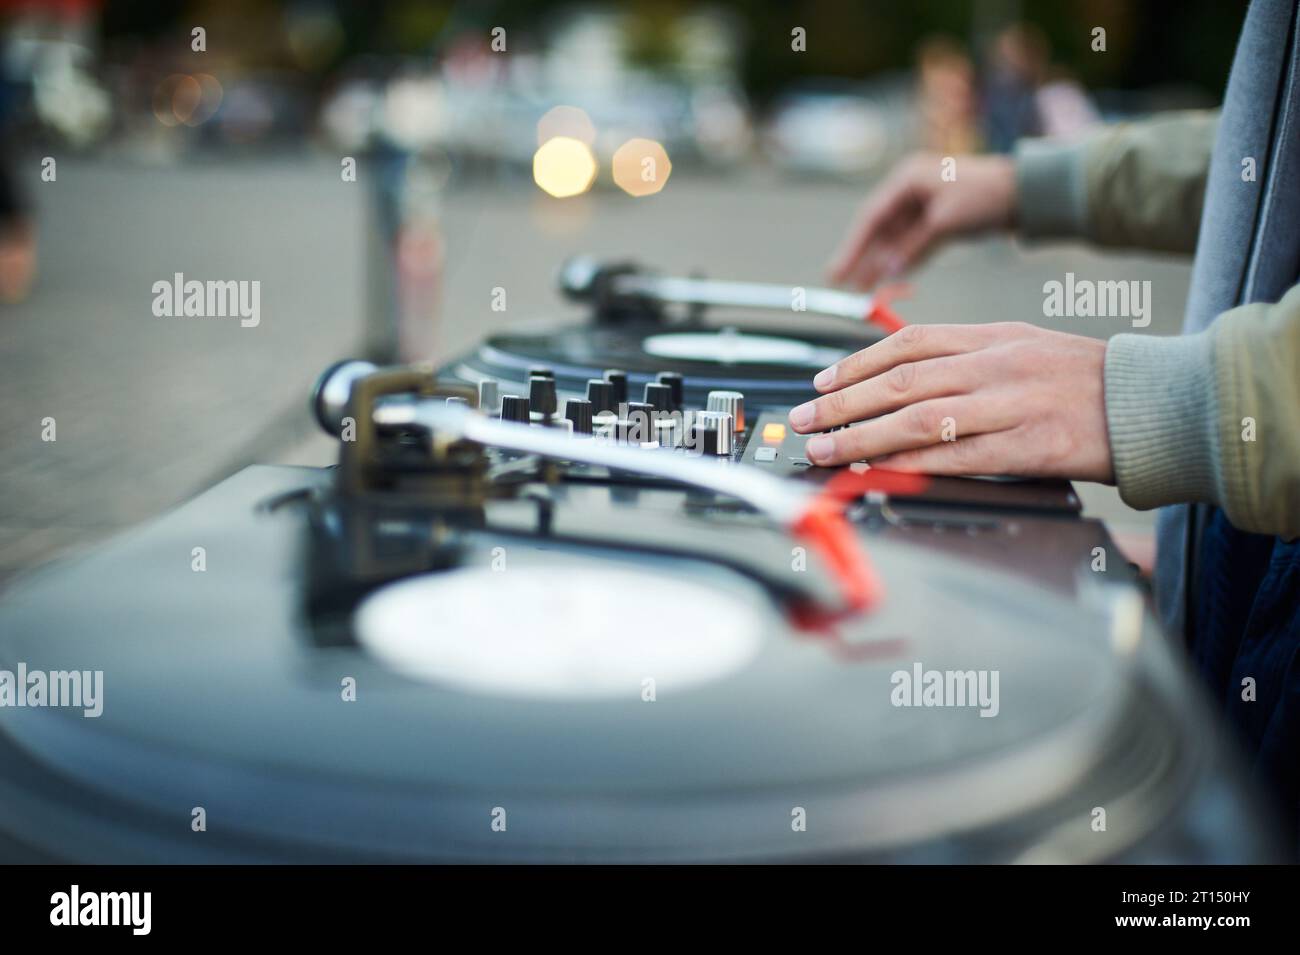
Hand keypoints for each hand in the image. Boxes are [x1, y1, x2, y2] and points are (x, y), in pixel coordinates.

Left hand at [786, 322, 1113, 481]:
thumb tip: (903, 376)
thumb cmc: (1084, 380)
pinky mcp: (1025, 447)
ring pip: (917, 418)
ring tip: (824, 448)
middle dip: (842, 403)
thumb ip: (966, 356)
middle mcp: (995, 365)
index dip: (856, 364)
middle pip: (900, 381)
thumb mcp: (1024, 346)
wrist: (1153, 403)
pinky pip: (953, 456)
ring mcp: (1010, 406)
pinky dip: (908, 462)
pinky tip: (876, 468)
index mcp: (992, 336)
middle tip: (805, 420)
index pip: (907, 343)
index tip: (821, 383)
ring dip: (861, 435)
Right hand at [827, 154, 1016, 288]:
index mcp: (907, 179)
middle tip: (841, 283)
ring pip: (894, 238)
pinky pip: (911, 242)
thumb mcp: (944, 222)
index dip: (851, 247)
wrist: (1025, 191)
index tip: (836, 273)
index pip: (871, 217)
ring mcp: (923, 204)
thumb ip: (912, 246)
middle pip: (878, 228)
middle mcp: (910, 190)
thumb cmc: (984, 196)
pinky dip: (901, 259)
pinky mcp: (937, 218)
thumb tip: (884, 270)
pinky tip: (888, 277)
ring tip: (862, 287)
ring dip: (880, 262)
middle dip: (861, 256)